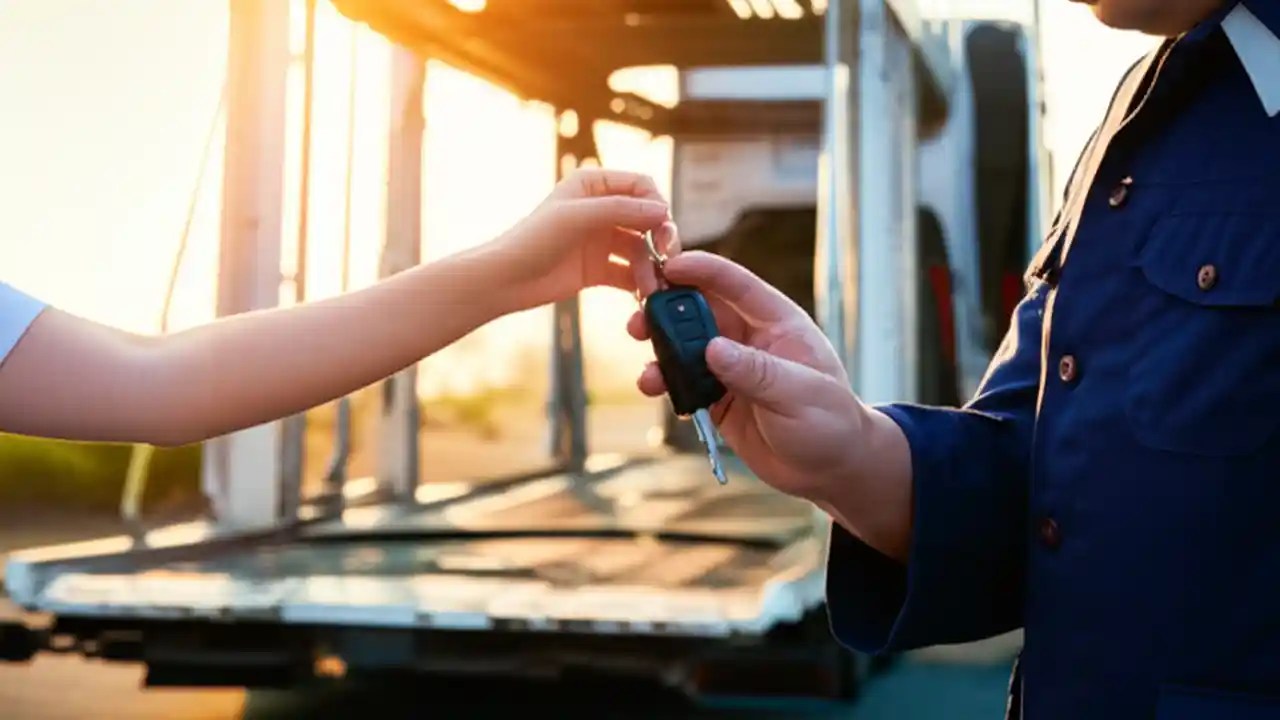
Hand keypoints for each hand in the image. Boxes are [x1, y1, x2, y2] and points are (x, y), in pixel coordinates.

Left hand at [494, 168, 674, 308]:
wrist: (507, 279)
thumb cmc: (534, 240)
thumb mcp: (578, 217)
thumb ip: (621, 210)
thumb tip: (663, 211)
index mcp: (593, 185)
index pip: (641, 186)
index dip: (656, 204)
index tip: (663, 226)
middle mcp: (600, 210)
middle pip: (646, 219)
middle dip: (660, 237)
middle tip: (667, 258)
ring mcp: (601, 240)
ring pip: (641, 249)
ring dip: (651, 265)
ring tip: (653, 286)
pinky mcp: (598, 269)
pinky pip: (629, 273)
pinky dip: (640, 283)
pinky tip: (646, 295)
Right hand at [628, 250, 868, 500]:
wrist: (829, 470)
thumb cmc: (831, 424)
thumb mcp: (799, 395)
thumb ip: (756, 371)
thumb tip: (712, 349)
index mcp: (778, 323)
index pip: (737, 285)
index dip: (704, 270)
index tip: (670, 265)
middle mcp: (750, 339)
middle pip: (701, 310)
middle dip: (667, 308)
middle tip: (640, 316)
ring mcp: (731, 368)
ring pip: (685, 345)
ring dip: (660, 346)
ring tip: (644, 358)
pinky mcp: (717, 396)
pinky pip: (683, 380)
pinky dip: (664, 380)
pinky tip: (654, 387)